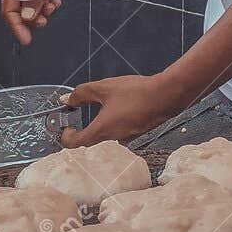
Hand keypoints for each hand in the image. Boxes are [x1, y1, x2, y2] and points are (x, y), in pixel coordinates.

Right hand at [0, 0, 71, 44]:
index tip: (27, 40)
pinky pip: (40, 1)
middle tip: (45, 21)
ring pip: (31, 8)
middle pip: (20, 12)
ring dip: (42, 12)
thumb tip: (27, 18)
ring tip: (53, 6)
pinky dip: (48, 5)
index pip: (9, 11)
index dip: (17, 27)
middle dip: (32, 19)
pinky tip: (57, 2)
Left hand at [59, 73, 183, 145]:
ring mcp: (126, 138)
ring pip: (105, 136)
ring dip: (98, 126)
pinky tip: (119, 108)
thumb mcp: (104, 88)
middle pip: (90, 142)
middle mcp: (113, 139)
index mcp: (102, 130)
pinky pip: (118, 132)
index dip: (65, 137)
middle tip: (77, 118)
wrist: (166, 96)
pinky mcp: (136, 133)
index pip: (75, 143)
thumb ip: (82, 93)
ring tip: (100, 108)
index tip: (65, 127)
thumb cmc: (136, 92)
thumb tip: (67, 99)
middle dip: (81, 132)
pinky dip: (112, 124)